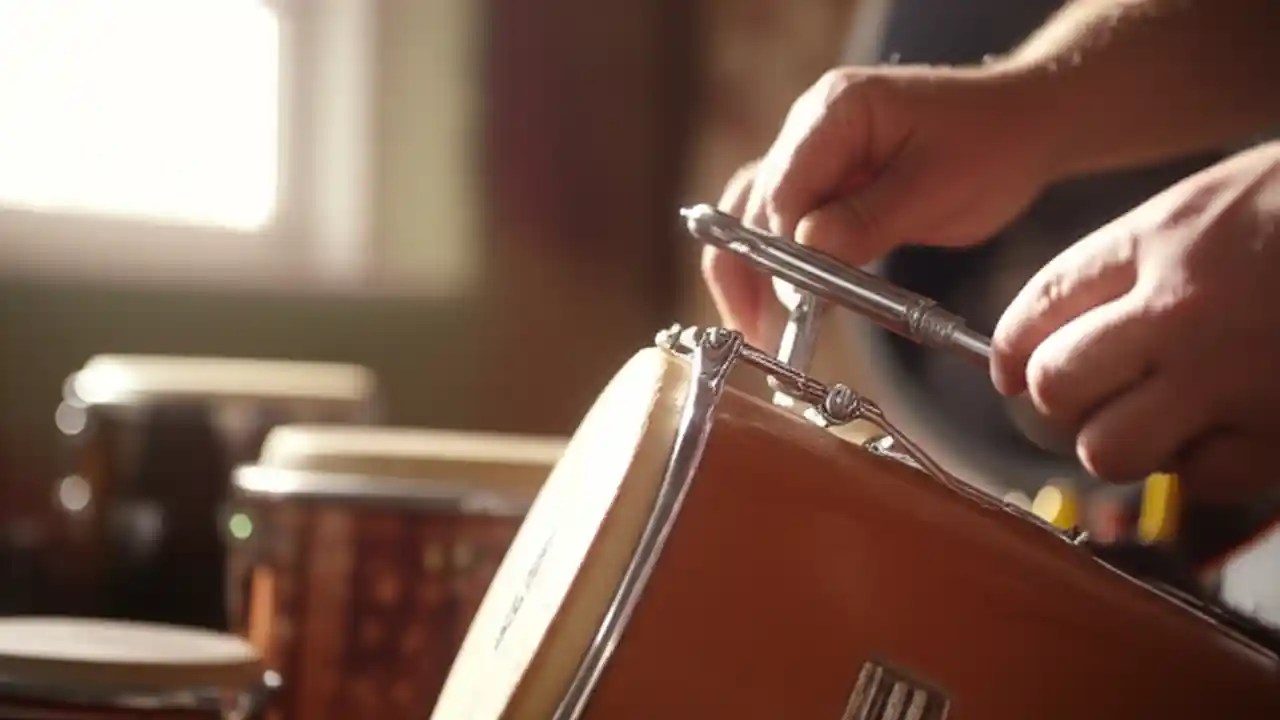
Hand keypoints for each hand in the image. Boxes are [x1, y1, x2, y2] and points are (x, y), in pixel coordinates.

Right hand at [703, 65, 1059, 345]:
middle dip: (752, 276)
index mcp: (834, 111)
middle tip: (767, 340)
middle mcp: (807, 128)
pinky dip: (774, 270)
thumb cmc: (989, 146)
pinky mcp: (818, 183)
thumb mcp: (936, 190)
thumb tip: (803, 254)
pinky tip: (778, 312)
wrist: (1019, 124)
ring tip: (761, 334)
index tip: (793, 309)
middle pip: (752, 209)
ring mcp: (807, 154)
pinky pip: (779, 228)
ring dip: (750, 278)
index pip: (782, 190)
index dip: (779, 254)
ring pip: (752, 222)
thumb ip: (865, 221)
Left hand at [992, 141, 1279, 501]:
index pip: (1036, 307)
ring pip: (1108, 449)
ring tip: (1150, 421)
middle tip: (1079, 396)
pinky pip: (1198, 478)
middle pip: (1053, 385)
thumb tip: (1075, 315)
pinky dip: (1199, 467)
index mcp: (1161, 241)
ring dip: (1118, 442)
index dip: (1007, 348)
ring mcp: (1231, 381)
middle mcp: (1180, 314)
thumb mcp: (1222, 199)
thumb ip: (1144, 256)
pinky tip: (1226, 434)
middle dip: (1055, 398)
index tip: (1009, 367)